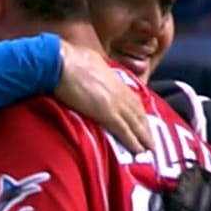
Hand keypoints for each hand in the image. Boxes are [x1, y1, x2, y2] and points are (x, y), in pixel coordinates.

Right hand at [53, 39, 152, 153]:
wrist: (60, 62)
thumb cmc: (68, 58)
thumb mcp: (89, 60)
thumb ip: (97, 69)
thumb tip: (95, 69)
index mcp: (114, 78)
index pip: (131, 97)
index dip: (138, 111)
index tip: (142, 121)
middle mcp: (119, 91)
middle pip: (137, 111)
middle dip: (145, 127)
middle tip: (150, 140)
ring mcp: (115, 103)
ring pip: (135, 123)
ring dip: (144, 137)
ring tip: (149, 149)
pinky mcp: (107, 114)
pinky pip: (124, 131)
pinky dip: (133, 142)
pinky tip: (139, 151)